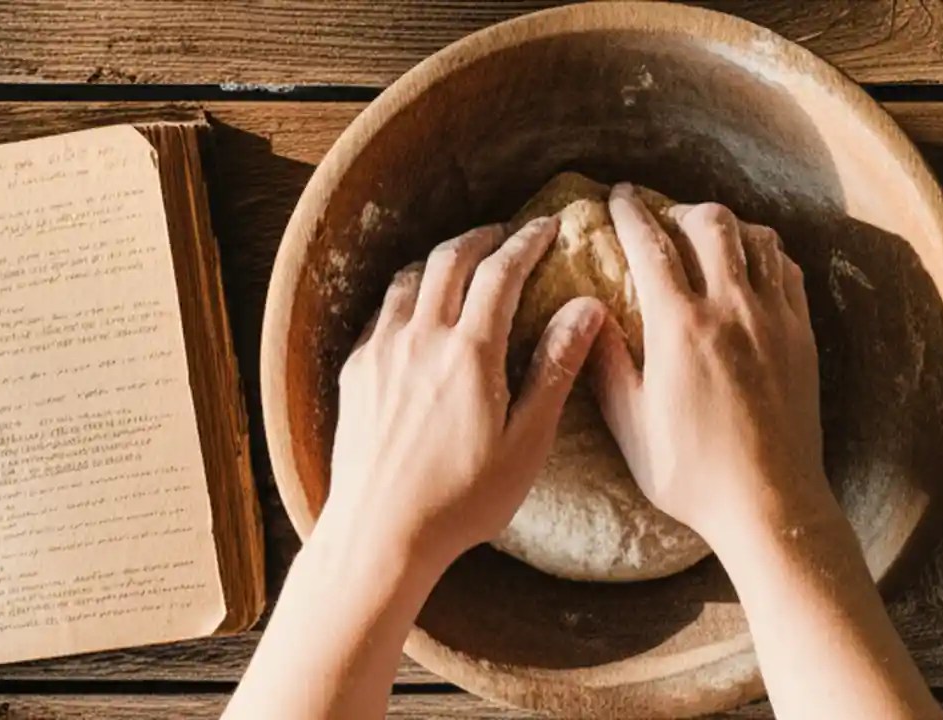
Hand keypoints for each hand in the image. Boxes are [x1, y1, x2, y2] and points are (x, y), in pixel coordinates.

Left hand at [321, 217, 605, 575]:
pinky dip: (407, 294)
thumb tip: (586, 309)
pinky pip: (381, 312)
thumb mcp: (526, 442)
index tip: (547, 227)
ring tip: (463, 262)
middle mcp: (421, 339)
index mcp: (470, 353)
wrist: (380, 534)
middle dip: (483, 238)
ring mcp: (381, 352)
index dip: (527, 242)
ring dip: (441, 260)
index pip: (501, 272)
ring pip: (410, 279)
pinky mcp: (355, 372)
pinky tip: (417, 309)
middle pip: (450, 260)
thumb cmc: (462, 499)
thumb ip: (554, 369)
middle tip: (507, 234)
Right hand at [590, 185, 824, 541]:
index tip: (618, 195)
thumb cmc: (692, 473)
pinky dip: (766, 255)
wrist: (769, 502)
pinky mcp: (802, 336)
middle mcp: (730, 310)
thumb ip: (608, 364)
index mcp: (679, 328)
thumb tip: (589, 315)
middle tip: (664, 220)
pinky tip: (752, 269)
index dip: (630, 212)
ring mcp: (774, 319)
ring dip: (728, 227)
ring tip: (708, 239)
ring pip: (757, 238)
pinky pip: (788, 270)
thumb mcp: (631, 425)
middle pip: (710, 223)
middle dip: (680, 209)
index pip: (650, 246)